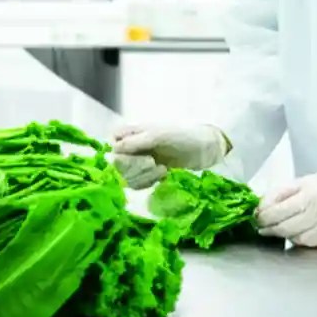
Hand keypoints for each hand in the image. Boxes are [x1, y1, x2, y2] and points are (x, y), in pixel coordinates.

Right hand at [110, 124, 228, 188]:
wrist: (205, 148)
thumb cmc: (182, 135)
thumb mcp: (157, 136)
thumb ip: (134, 142)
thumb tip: (112, 150)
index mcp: (130, 132)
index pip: (112, 147)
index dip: (121, 156)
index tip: (137, 157)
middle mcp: (131, 146)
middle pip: (118, 165)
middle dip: (136, 168)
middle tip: (153, 163)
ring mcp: (139, 161)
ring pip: (127, 177)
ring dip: (145, 177)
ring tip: (162, 170)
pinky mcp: (148, 174)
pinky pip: (138, 184)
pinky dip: (150, 182)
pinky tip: (163, 176)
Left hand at [255, 165, 316, 247]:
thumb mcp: (305, 181)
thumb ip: (281, 193)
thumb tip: (262, 204)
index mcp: (307, 199)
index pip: (274, 213)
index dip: (261, 217)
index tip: (257, 216)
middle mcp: (315, 218)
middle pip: (282, 230)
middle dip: (269, 229)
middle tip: (264, 226)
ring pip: (295, 240)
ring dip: (285, 235)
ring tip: (281, 227)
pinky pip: (310, 245)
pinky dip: (301, 240)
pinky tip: (300, 231)